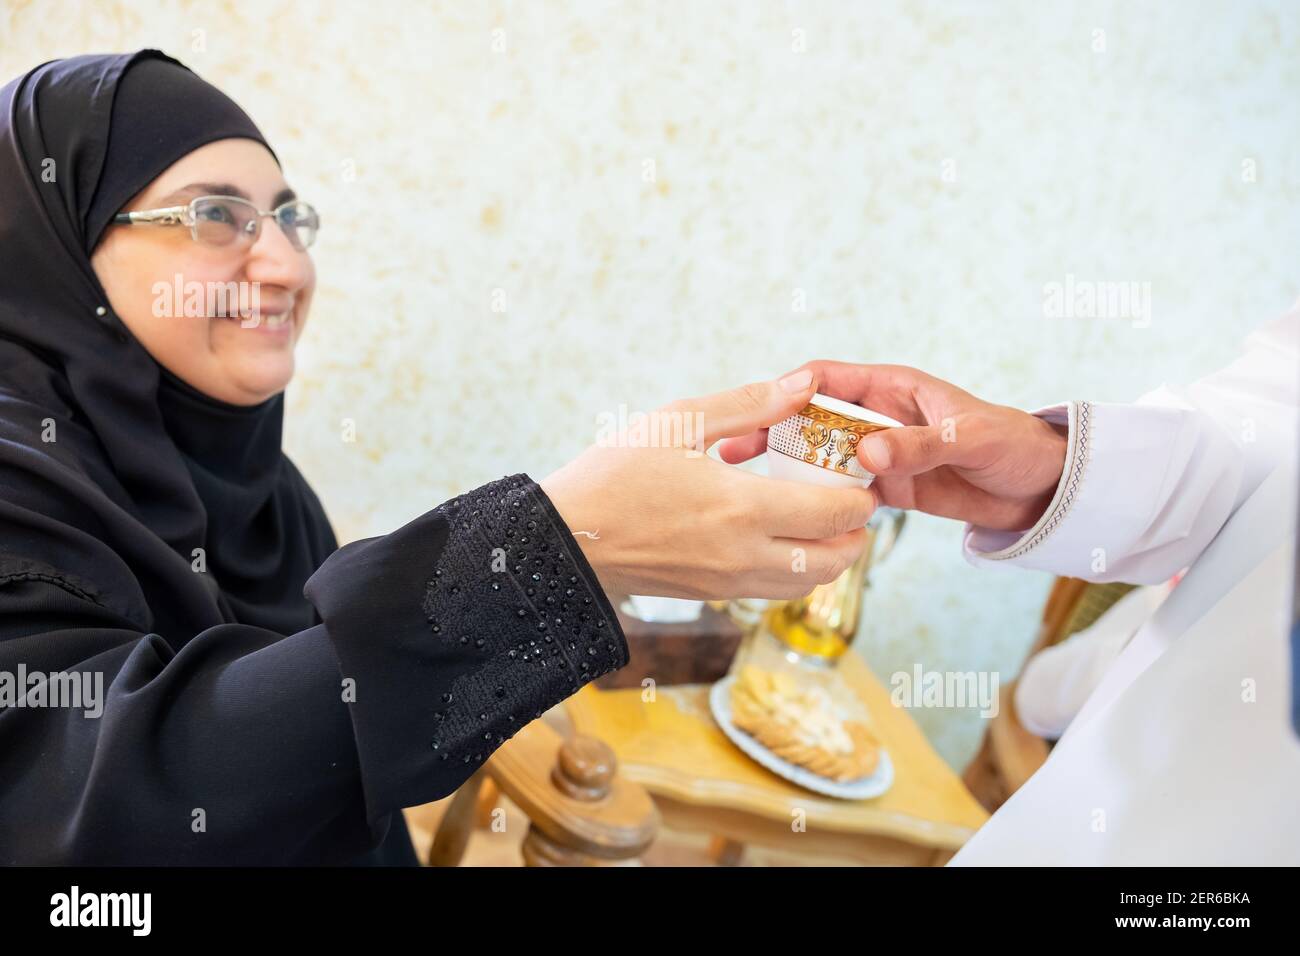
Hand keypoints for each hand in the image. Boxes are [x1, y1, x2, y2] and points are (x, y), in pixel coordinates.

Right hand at [540, 370, 878, 599]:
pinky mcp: (713, 596)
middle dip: (855, 532)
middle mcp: (744, 555)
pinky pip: (775, 591)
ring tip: (818, 518)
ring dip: (828, 555)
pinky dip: (795, 570)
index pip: (835, 514)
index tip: (857, 475)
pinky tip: (777, 535)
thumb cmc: (614, 473)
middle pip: (834, 559)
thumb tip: (803, 385)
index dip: (859, 497)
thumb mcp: (678, 421)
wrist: (566, 537)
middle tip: (849, 500)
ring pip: (809, 583)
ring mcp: (729, 583)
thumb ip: (748, 404)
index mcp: (741, 508)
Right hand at [717, 363, 1066, 531]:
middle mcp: (878, 418)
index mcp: (893, 388)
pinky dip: (817, 500)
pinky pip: (841, 491)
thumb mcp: (970, 439)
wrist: (1042, 488)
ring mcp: (878, 454)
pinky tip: (787, 515)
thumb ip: (919, 445)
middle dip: (770, 431)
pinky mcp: (885, 488)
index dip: (790, 389)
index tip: (758, 409)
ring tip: (744, 484)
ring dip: (785, 468)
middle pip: (811, 418)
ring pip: (819, 457)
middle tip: (731, 451)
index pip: (828, 378)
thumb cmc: (1012, 446)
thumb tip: (866, 453)